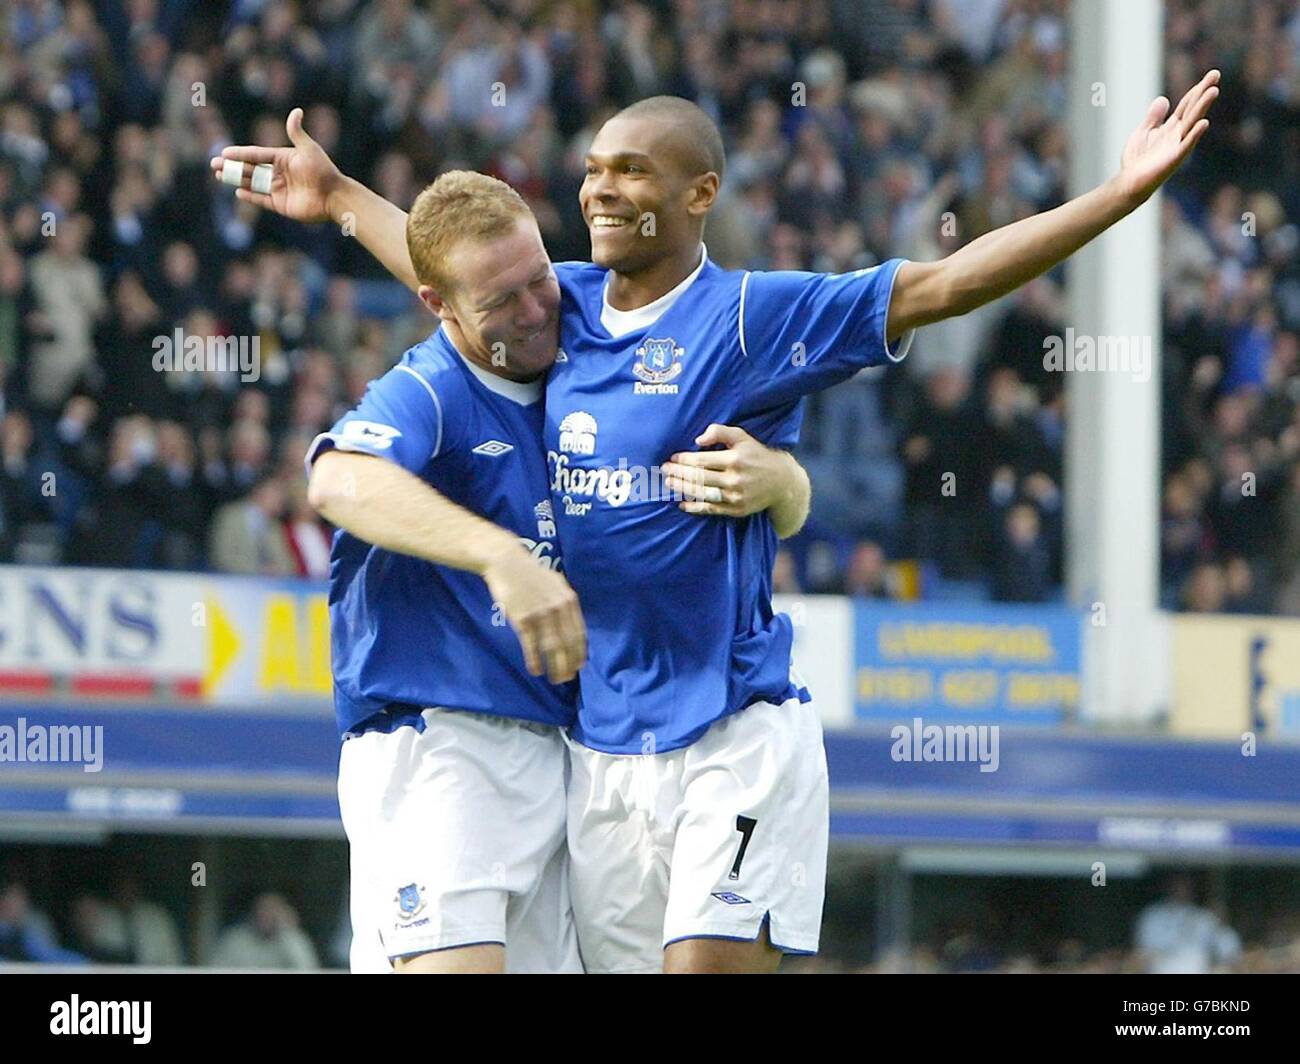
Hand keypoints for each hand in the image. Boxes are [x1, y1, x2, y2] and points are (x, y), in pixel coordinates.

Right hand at [210, 108, 343, 223]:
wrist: (334, 196)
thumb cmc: (323, 171)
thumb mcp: (308, 149)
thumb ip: (297, 132)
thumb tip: (296, 111)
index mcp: (283, 159)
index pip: (257, 155)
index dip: (240, 154)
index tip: (224, 152)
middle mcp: (280, 174)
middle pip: (251, 169)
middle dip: (232, 166)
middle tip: (214, 164)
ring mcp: (280, 190)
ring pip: (253, 183)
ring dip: (236, 179)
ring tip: (220, 175)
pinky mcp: (282, 205)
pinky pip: (262, 200)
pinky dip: (250, 196)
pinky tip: (237, 192)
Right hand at [482, 546, 586, 683]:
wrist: (507, 563)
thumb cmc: (531, 574)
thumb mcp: (556, 584)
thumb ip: (565, 603)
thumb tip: (571, 626)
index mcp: (569, 600)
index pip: (579, 633)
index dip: (579, 652)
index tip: (578, 666)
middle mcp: (558, 608)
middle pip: (568, 643)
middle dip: (569, 664)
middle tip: (566, 678)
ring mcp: (541, 614)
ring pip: (552, 648)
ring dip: (555, 667)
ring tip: (554, 679)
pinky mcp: (523, 619)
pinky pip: (531, 646)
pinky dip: (534, 660)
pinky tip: (535, 670)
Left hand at [662, 423, 797, 517]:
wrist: (782, 482)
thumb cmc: (757, 455)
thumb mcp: (742, 437)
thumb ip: (719, 431)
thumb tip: (698, 439)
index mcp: (735, 459)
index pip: (702, 460)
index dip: (684, 459)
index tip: (672, 458)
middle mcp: (735, 479)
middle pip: (699, 477)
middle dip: (678, 473)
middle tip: (664, 470)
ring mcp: (735, 496)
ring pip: (702, 494)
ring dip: (682, 489)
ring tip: (669, 484)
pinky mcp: (737, 510)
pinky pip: (711, 509)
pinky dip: (695, 507)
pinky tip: (682, 504)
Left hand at [1115, 69, 1218, 206]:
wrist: (1129, 182)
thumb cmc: (1138, 160)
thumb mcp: (1144, 132)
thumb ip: (1154, 117)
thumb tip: (1164, 99)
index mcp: (1172, 127)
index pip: (1187, 105)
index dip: (1197, 90)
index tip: (1212, 74)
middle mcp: (1178, 134)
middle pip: (1193, 109)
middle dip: (1204, 92)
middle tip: (1216, 74)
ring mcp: (1177, 146)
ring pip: (1193, 123)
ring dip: (1203, 107)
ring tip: (1213, 91)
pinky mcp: (1174, 159)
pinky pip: (1187, 145)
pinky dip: (1195, 134)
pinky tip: (1204, 123)